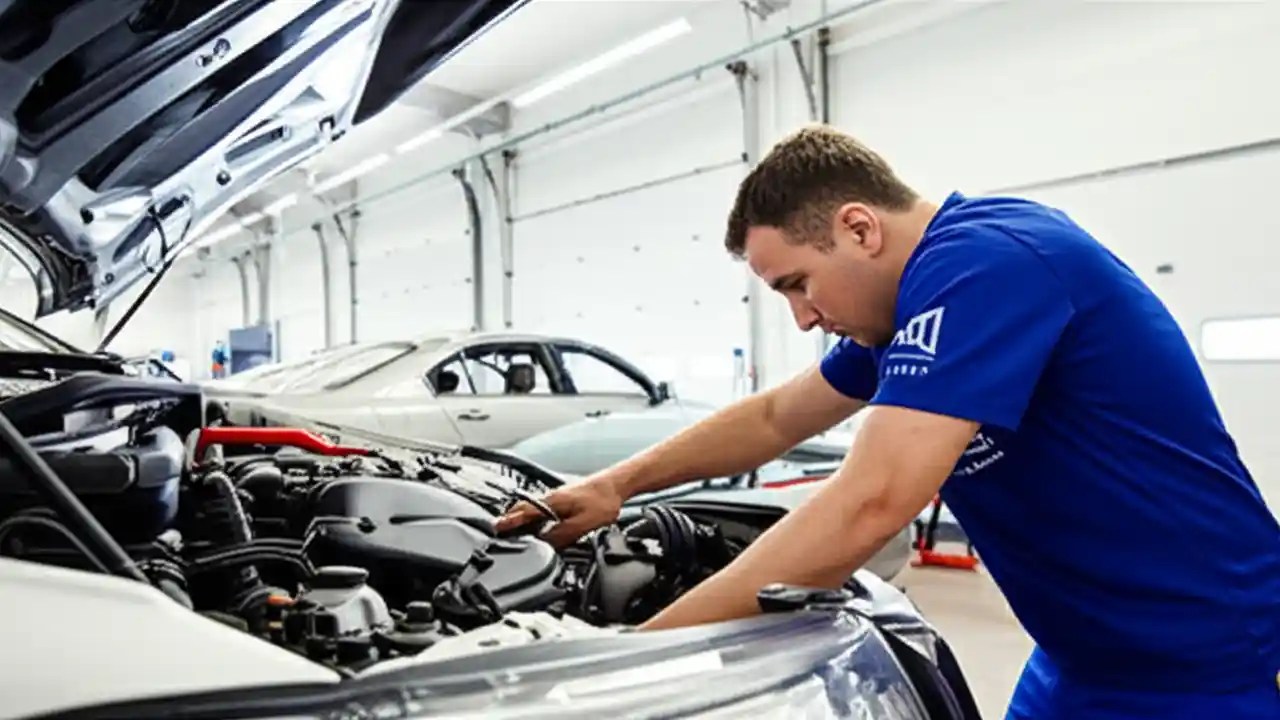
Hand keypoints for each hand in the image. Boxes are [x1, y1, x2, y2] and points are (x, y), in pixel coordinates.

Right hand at [495, 472, 626, 546]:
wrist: (618, 484)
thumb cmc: (604, 499)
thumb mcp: (583, 523)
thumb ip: (562, 534)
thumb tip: (545, 543)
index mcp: (552, 502)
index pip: (524, 512)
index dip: (509, 521)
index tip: (496, 527)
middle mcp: (552, 498)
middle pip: (525, 509)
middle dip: (511, 518)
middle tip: (499, 529)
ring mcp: (559, 498)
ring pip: (535, 509)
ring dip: (522, 517)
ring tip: (514, 528)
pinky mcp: (567, 500)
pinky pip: (544, 509)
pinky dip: (535, 516)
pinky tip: (539, 523)